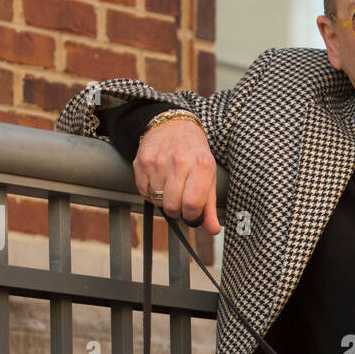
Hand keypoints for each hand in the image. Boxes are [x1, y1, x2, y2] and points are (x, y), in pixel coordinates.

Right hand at [133, 119, 220, 235]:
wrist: (172, 124)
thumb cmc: (194, 152)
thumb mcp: (209, 174)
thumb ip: (210, 205)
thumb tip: (213, 229)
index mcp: (201, 164)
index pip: (192, 204)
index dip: (192, 215)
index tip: (192, 212)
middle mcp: (179, 162)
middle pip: (173, 206)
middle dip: (177, 210)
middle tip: (181, 199)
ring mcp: (158, 162)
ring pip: (157, 201)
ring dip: (164, 200)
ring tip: (170, 186)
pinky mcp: (141, 162)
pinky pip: (144, 192)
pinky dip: (151, 192)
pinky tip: (159, 180)